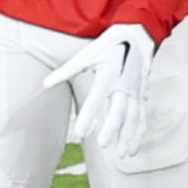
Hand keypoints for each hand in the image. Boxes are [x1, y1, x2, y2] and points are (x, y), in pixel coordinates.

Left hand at [78, 19, 158, 155]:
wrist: (137, 33)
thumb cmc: (108, 46)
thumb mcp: (86, 55)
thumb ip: (66, 71)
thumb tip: (44, 84)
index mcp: (109, 71)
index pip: (97, 95)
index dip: (90, 114)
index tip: (81, 131)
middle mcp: (125, 82)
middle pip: (120, 108)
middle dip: (113, 126)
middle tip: (102, 143)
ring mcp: (136, 89)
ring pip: (134, 115)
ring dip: (128, 134)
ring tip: (120, 154)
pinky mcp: (142, 93)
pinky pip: (141, 115)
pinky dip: (138, 132)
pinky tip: (131, 149)